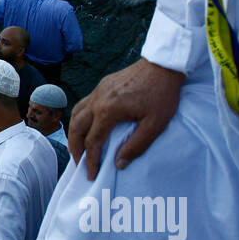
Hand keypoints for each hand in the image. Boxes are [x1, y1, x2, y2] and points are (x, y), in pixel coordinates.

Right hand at [68, 58, 184, 180]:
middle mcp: (98, 100)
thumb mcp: (155, 125)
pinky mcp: (103, 85)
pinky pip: (83, 104)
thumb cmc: (162, 94)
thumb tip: (119, 164)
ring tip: (78, 147)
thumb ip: (136, 146)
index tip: (91, 174)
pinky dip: (79, 119)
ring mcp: (98, 91)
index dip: (91, 160)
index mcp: (109, 111)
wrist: (164, 64)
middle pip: (77, 128)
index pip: (93, 141)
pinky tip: (86, 126)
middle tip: (79, 164)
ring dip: (74, 133)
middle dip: (75, 148)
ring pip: (76, 114)